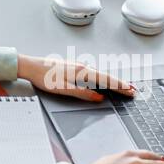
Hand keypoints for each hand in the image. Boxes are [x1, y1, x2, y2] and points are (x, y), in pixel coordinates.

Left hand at [18, 55, 134, 101]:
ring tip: (123, 86)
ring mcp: (78, 66)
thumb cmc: (44, 77)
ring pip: (100, 74)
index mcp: (81, 72)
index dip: (120, 86)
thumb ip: (82, 93)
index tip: (131, 91)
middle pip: (106, 76)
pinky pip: (93, 73)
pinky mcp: (73, 67)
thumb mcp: (63, 89)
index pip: (106, 80)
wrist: (30, 66)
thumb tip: (99, 97)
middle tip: (133, 90)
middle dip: (120, 83)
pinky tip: (103, 81)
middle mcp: (82, 67)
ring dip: (112, 81)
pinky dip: (102, 78)